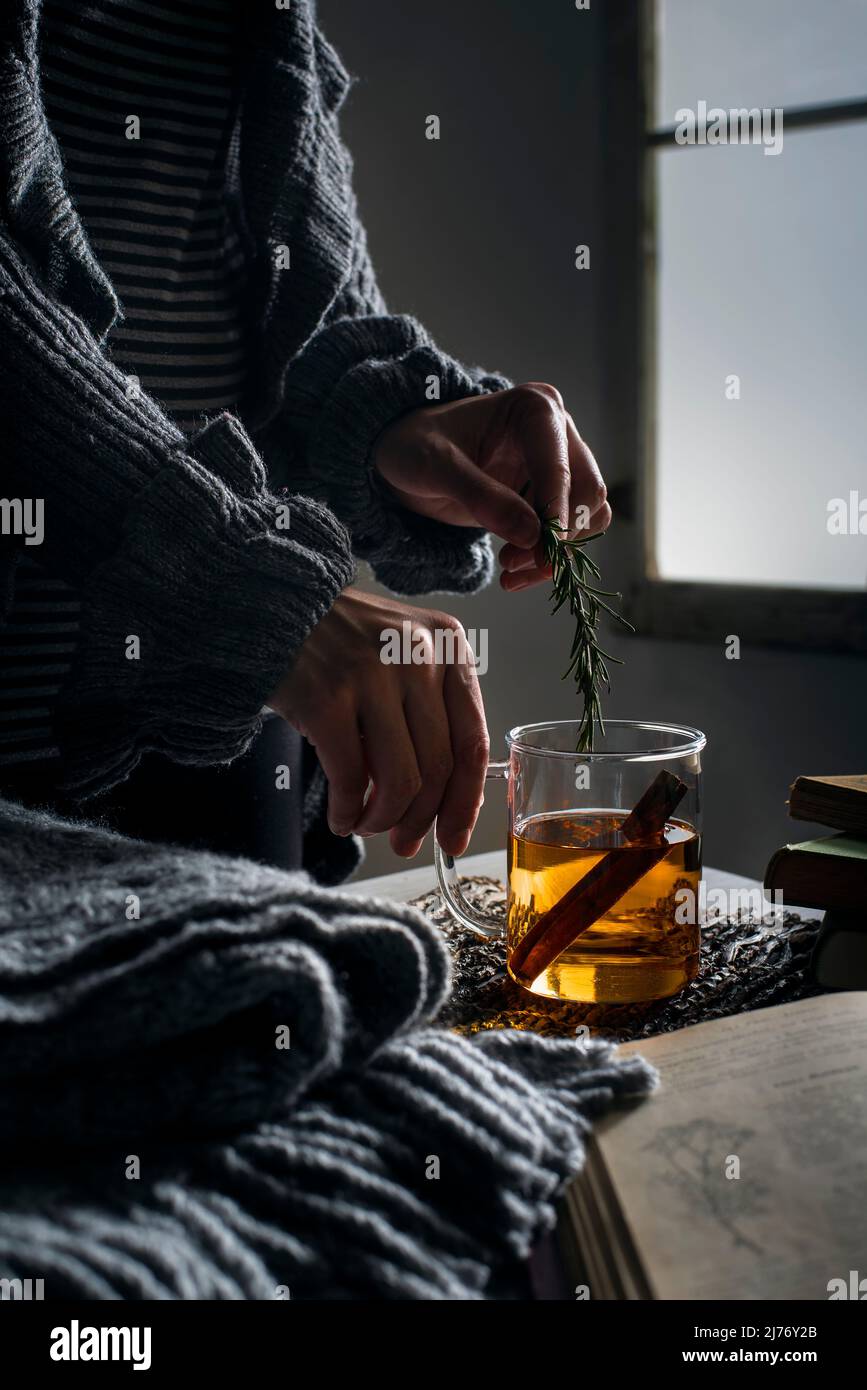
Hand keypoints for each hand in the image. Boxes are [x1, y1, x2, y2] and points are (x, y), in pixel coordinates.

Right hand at [267, 588, 487, 858]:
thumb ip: (427, 710)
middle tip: (403, 842)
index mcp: (448, 645)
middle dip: (421, 819)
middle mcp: (419, 656)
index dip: (465, 802)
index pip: (473, 741)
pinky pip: (350, 777)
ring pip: (401, 780)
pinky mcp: (328, 697)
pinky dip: (346, 810)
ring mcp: (374, 675)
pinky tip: (340, 817)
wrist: (269, 604)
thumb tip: (439, 800)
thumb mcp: (400, 652)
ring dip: (383, 818)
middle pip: (440, 768)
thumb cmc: (336, 638)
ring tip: (364, 823)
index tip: (453, 837)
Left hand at [372, 382, 610, 590]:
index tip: (541, 553)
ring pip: (586, 518)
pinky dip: (549, 558)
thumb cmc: (416, 446)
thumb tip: (533, 536)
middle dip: (557, 536)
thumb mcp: (436, 466)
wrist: (406, 457)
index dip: (555, 512)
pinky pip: (569, 534)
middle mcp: (558, 433)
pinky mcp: (550, 496)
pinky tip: (515, 573)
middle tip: (513, 563)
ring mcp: (558, 465)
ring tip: (510, 569)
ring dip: (556, 552)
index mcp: (536, 409)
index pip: (561, 467)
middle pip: (587, 492)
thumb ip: (481, 496)